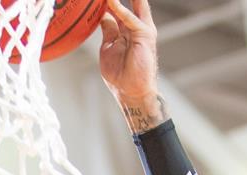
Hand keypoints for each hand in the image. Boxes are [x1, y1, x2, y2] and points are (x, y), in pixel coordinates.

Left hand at [98, 0, 159, 115]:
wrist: (132, 93)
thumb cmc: (120, 75)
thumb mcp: (108, 48)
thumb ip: (108, 30)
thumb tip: (102, 16)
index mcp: (126, 29)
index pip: (115, 7)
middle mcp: (135, 26)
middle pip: (127, 1)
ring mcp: (141, 29)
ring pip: (130, 5)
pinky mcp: (144, 35)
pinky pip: (129, 19)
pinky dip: (119, 9)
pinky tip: (110, 0)